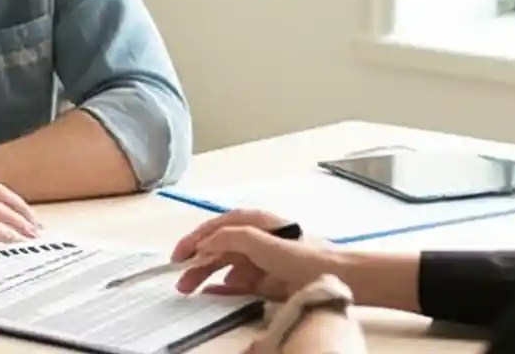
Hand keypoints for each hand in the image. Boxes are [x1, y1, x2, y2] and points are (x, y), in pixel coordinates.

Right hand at [170, 209, 335, 300]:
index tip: (180, 254)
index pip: (216, 226)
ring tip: (188, 289)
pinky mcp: (265, 279)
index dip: (195, 238)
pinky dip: (222, 287)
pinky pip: (237, 282)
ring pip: (224, 265)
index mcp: (254, 222)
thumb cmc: (304, 255)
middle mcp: (255, 238)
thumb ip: (233, 238)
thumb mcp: (263, 242)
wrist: (335, 277)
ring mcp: (259, 259)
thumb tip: (208, 242)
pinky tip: (210, 292)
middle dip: (196, 260)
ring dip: (205, 275)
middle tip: (180, 278)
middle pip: (217, 247)